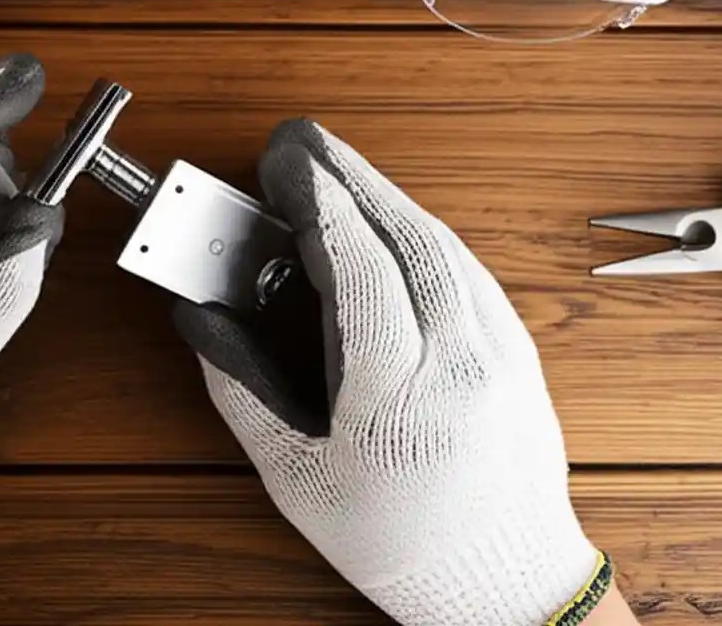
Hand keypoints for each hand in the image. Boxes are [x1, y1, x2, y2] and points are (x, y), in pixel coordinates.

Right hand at [175, 120, 610, 625]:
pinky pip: (467, 265)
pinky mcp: (519, 349)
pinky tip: (388, 219)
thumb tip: (202, 323)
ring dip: (384, 194)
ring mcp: (500, 350)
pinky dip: (420, 228)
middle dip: (346, 173)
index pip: (359, 264)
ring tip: (334, 170)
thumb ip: (243, 390)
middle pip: (405, 233)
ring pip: (442, 241)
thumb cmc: (398, 542)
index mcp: (398, 394)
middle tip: (298, 143)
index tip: (281, 162)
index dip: (316, 200)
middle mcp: (461, 360)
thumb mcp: (298, 477)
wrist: (502, 579)